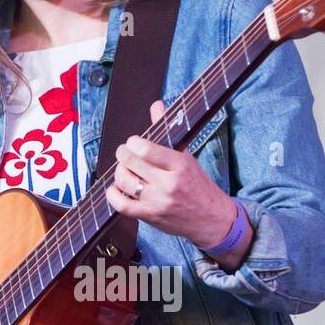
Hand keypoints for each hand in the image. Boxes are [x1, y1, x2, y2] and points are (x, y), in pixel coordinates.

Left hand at [106, 100, 237, 249]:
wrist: (210, 218)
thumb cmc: (198, 185)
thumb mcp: (186, 156)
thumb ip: (168, 131)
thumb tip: (156, 105)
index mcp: (179, 164)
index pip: (145, 148)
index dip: (133, 142)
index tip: (134, 142)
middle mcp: (168, 183)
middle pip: (130, 162)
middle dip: (123, 153)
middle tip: (125, 153)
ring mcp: (158, 201)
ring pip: (124, 181)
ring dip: (119, 172)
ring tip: (125, 170)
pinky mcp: (150, 216)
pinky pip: (122, 205)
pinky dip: (113, 195)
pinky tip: (116, 189)